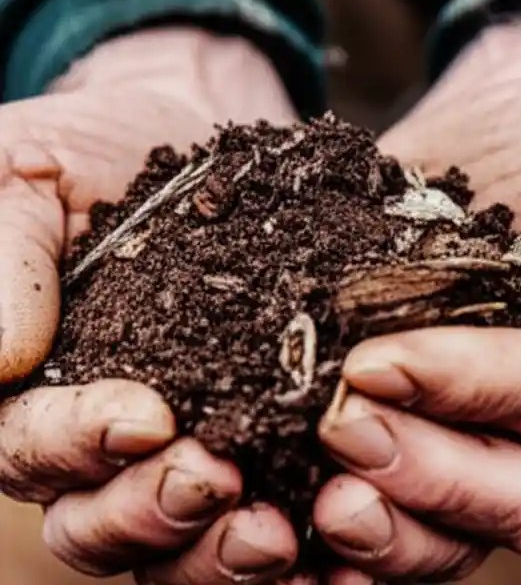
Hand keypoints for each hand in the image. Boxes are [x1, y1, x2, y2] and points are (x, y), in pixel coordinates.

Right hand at [0, 28, 303, 582]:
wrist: (192, 127)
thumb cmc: (88, 154)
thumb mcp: (26, 177)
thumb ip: (7, 261)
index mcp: (33, 396)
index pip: (30, 451)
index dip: (78, 446)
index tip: (145, 417)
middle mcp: (104, 447)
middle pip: (101, 525)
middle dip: (153, 513)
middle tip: (217, 481)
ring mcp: (189, 454)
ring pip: (185, 544)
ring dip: (224, 552)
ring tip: (278, 531)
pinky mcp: (274, 446)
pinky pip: (280, 516)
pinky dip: (306, 547)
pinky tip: (339, 546)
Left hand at [313, 9, 520, 582]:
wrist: (489, 132)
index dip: (475, 388)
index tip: (380, 362)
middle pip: (519, 497)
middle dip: (429, 477)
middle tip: (341, 432)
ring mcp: (485, 454)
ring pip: (456, 534)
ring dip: (387, 530)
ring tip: (312, 504)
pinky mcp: (411, 456)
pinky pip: (390, 524)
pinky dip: (341, 546)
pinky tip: (281, 532)